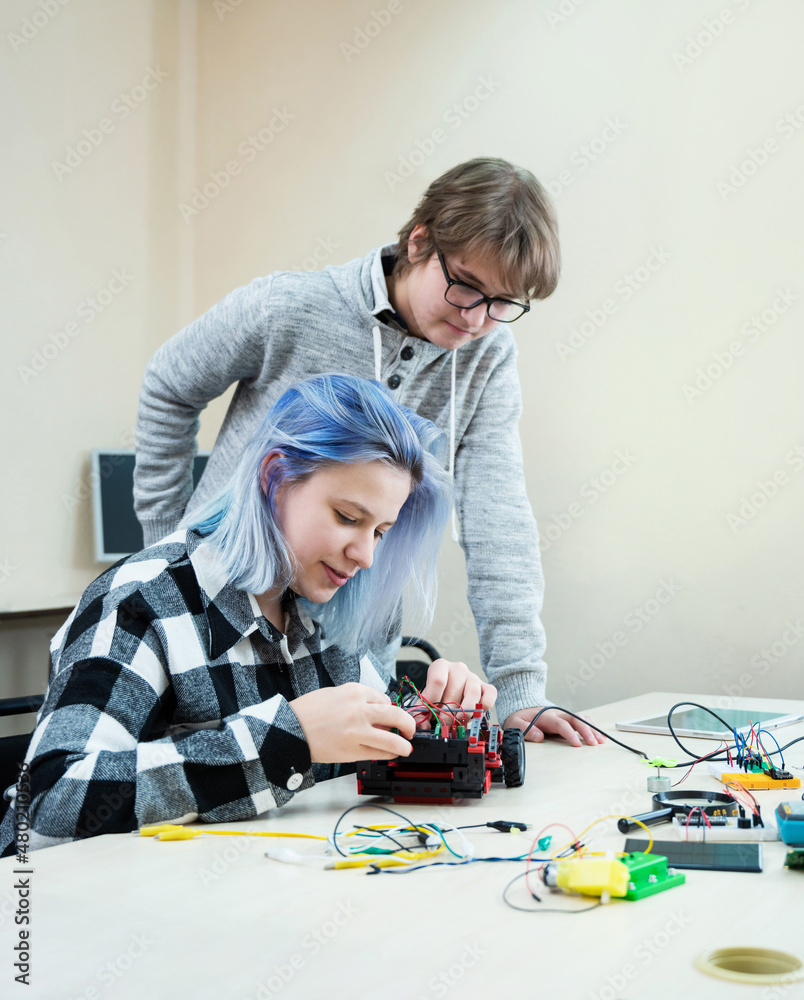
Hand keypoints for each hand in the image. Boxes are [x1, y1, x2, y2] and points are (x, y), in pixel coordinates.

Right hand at [290, 683, 414, 762]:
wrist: (290, 728)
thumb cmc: (308, 711)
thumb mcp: (334, 693)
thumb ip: (356, 700)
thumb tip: (375, 711)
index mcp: (354, 691)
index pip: (384, 698)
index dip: (390, 709)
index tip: (391, 716)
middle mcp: (359, 709)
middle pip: (396, 715)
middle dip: (408, 724)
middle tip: (410, 729)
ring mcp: (358, 730)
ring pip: (392, 738)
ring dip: (404, 744)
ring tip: (407, 747)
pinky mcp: (353, 750)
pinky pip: (379, 753)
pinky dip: (388, 754)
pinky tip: (391, 755)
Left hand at [413, 659, 496, 731]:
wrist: (452, 688)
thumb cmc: (438, 693)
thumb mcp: (426, 698)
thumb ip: (421, 712)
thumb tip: (423, 727)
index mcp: (440, 666)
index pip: (438, 681)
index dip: (434, 701)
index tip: (431, 714)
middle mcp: (458, 668)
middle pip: (454, 692)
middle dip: (448, 714)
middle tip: (444, 726)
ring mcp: (473, 676)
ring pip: (473, 694)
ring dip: (464, 713)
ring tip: (458, 723)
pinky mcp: (486, 687)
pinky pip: (489, 697)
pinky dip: (482, 709)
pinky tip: (473, 716)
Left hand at [503, 707, 605, 746]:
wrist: (522, 709)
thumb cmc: (519, 718)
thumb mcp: (515, 723)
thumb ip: (524, 729)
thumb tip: (539, 736)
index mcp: (546, 716)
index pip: (561, 724)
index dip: (570, 734)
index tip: (578, 745)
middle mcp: (557, 714)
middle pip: (576, 719)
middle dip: (587, 731)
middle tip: (595, 743)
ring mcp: (563, 716)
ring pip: (581, 718)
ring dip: (592, 728)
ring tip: (601, 740)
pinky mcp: (566, 719)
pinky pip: (582, 720)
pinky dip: (592, 726)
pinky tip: (599, 735)